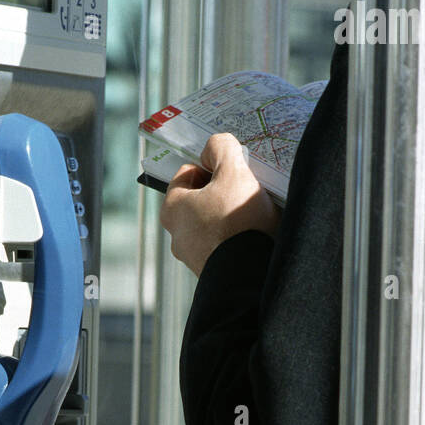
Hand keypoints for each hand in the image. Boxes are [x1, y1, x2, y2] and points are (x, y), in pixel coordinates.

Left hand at [159, 133, 281, 276]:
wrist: (248, 277)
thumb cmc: (237, 222)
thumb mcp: (233, 172)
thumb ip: (222, 148)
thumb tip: (214, 146)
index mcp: (173, 208)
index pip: (187, 173)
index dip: (211, 166)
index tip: (230, 171)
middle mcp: (176, 235)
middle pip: (199, 199)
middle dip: (220, 192)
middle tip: (243, 191)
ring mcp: (192, 257)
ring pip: (211, 223)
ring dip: (228, 215)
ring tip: (250, 216)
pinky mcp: (210, 272)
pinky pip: (221, 245)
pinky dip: (234, 238)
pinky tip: (251, 236)